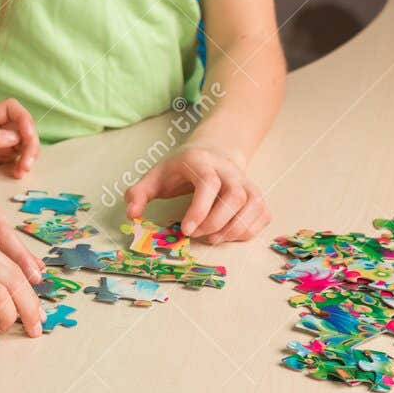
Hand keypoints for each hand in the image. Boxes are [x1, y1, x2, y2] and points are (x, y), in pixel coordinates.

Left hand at [0, 98, 39, 178]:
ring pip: (27, 141)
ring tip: (22, 170)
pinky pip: (23, 156)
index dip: (23, 117)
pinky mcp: (6, 158)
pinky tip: (18, 173)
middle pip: (24, 125)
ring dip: (30, 155)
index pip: (10, 107)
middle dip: (30, 142)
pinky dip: (25, 164)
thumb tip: (13, 137)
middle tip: (27, 162)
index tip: (27, 136)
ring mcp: (2, 144)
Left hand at [123, 144, 269, 241]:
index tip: (186, 230)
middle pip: (234, 197)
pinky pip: (262, 215)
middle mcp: (229, 171)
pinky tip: (228, 235)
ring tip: (212, 238)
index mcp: (201, 162)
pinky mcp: (257, 195)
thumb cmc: (181, 170)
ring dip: (233, 229)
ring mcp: (247, 183)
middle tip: (196, 235)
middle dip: (215, 223)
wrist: (211, 154)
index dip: (200, 209)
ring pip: (252, 206)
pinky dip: (247, 230)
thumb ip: (139, 193)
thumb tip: (132, 214)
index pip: (208, 184)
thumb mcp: (156, 176)